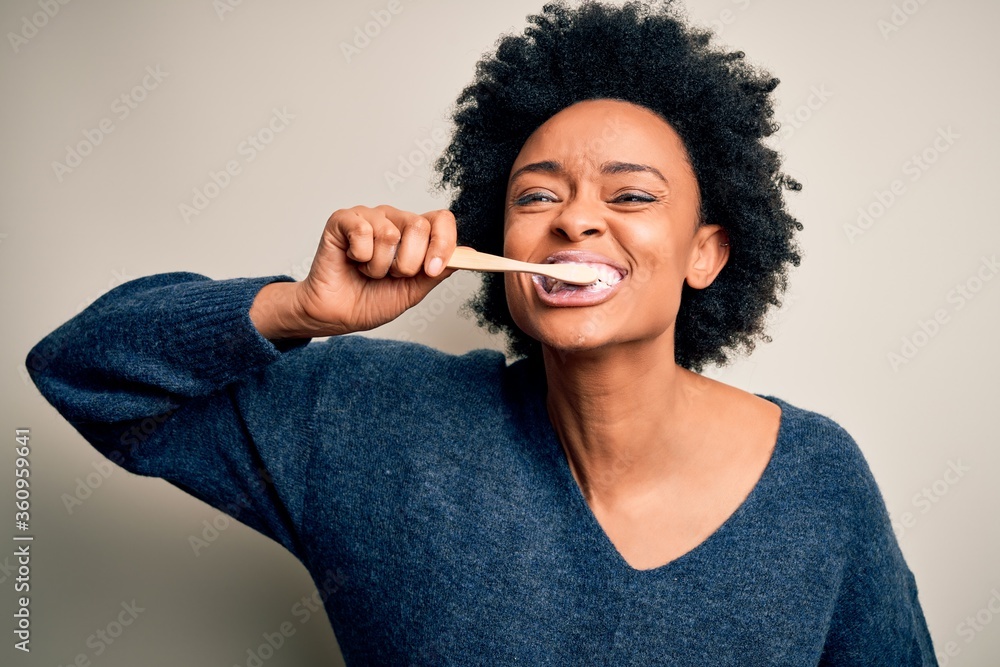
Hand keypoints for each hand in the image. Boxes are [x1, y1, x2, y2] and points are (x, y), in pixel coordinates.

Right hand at [290, 205, 459, 336]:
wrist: (337, 315)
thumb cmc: (371, 301)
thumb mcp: (413, 291)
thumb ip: (438, 271)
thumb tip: (468, 254)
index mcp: (415, 234)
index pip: (442, 219)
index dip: (442, 244)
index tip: (431, 270)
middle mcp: (395, 220)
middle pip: (419, 227)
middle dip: (407, 264)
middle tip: (390, 275)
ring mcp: (369, 217)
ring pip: (390, 234)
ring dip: (379, 266)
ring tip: (368, 270)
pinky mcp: (343, 220)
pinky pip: (362, 232)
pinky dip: (359, 256)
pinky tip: (352, 260)